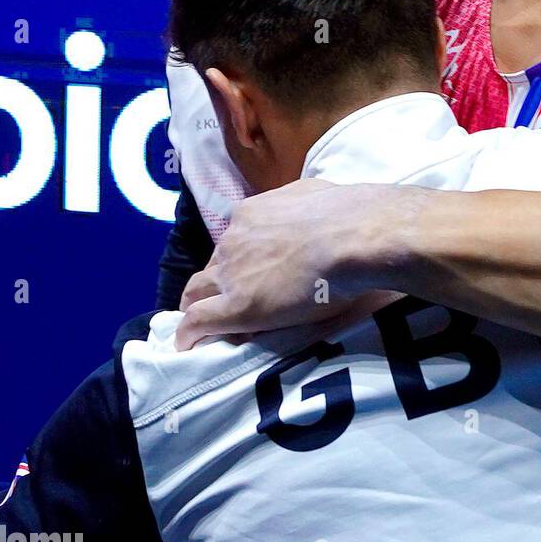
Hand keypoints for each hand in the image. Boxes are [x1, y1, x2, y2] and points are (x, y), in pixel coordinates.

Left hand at [174, 175, 418, 350]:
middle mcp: (234, 240)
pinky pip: (198, 322)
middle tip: (228, 300)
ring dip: (199, 306)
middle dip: (215, 284)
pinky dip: (189, 333)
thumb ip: (298, 206)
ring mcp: (232, 274)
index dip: (237, 260)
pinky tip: (188, 345)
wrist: (352, 236)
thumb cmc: (346, 215)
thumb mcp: (313, 196)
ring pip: (197, 292)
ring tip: (203, 327)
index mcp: (250, 214)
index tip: (248, 273)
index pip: (233, 240)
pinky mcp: (235, 307)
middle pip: (211, 266)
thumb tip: (309, 209)